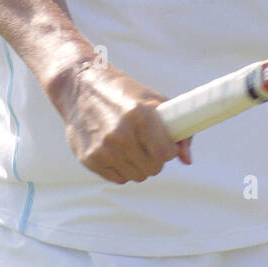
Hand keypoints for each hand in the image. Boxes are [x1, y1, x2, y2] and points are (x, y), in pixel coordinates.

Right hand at [62, 63, 191, 183]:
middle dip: (156, 159)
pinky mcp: (89, 159)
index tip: (167, 145)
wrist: (80, 88)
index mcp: (139, 115)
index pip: (165, 153)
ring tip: (133, 146)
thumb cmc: (122, 93)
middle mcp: (120, 134)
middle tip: (149, 144)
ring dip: (139, 165)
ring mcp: (103, 148)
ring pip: (137, 176)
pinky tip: (118, 151)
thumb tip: (187, 160)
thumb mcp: (154, 101)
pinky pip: (118, 179)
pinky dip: (122, 169)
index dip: (170, 151)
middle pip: (153, 168)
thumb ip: (178, 130)